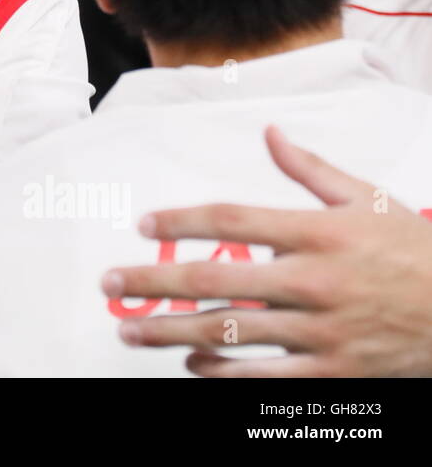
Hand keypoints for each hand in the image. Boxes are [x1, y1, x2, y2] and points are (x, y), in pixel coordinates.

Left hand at [102, 126, 431, 376]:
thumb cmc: (414, 253)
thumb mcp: (370, 200)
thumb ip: (312, 170)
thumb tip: (271, 134)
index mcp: (318, 233)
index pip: (232, 219)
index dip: (181, 221)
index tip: (144, 224)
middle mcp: (313, 280)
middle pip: (215, 279)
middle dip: (153, 282)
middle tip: (111, 285)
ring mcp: (321, 331)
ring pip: (229, 331)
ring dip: (171, 331)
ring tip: (131, 331)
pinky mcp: (333, 373)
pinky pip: (264, 377)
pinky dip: (222, 373)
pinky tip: (192, 363)